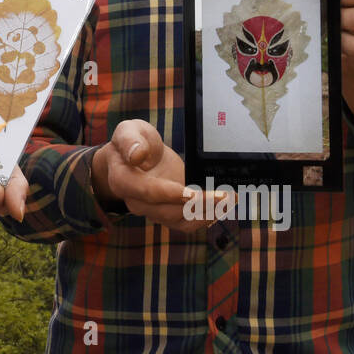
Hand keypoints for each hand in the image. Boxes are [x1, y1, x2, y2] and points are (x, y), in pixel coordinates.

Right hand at [90, 119, 229, 231]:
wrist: (135, 156)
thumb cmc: (132, 141)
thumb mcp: (127, 131)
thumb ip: (129, 141)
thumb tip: (138, 155)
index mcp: (124, 181)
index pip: (146, 192)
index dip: (168, 194)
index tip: (190, 192)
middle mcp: (138, 202)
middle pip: (168, 211)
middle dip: (198, 205)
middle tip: (223, 196)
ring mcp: (154, 211)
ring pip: (181, 220)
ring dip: (208, 213)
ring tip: (229, 200)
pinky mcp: (170, 213)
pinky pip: (188, 222)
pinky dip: (208, 216)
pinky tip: (223, 206)